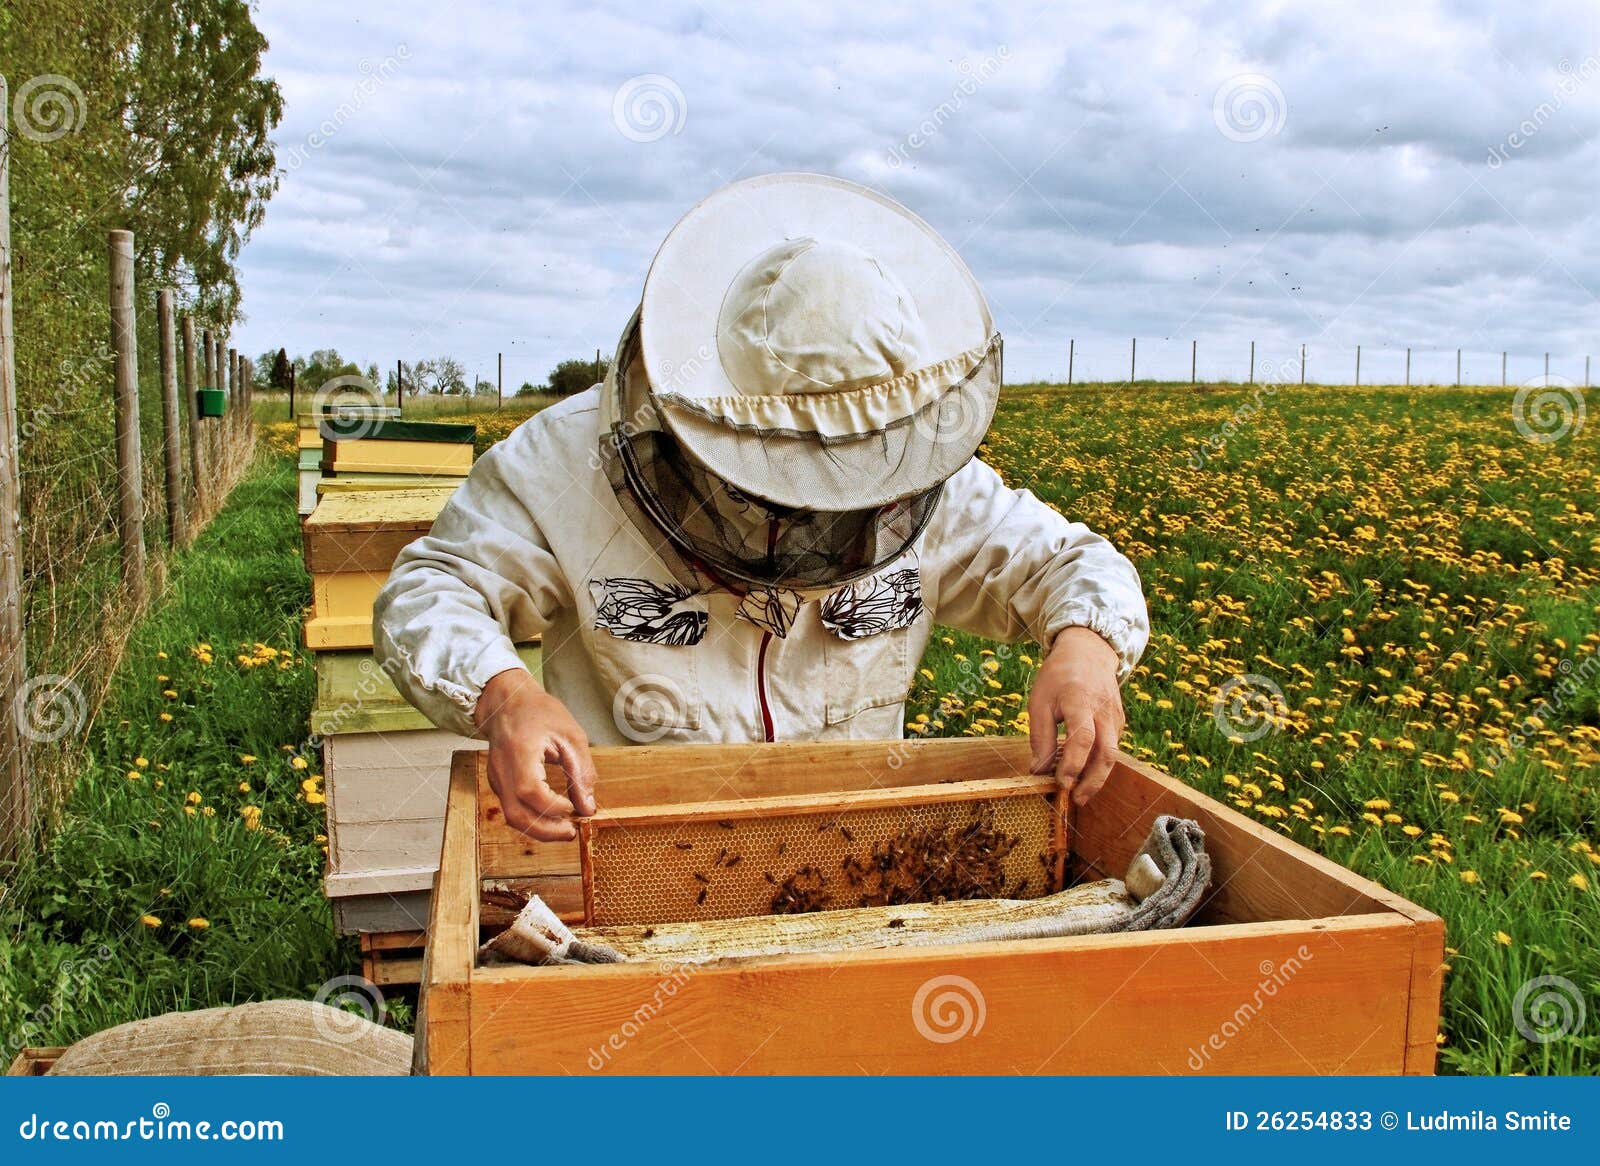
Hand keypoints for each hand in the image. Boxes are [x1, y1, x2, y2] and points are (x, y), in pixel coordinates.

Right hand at [474, 669, 597, 840]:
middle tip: (572, 832)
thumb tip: (588, 807)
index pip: (530, 790)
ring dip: (539, 829)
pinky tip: (552, 816)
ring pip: (512, 817)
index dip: (552, 806)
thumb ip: (582, 772)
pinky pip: (512, 809)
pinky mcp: (498, 784)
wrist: (508, 703)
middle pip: (517, 814)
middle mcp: (502, 770)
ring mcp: (496, 778)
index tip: (573, 807)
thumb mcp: (571, 735)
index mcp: (520, 752)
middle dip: (546, 831)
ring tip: (565, 828)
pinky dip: (532, 818)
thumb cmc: (539, 713)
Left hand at [1027, 626, 1125, 805]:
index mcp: (1080, 700)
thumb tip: (1038, 771)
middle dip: (1092, 780)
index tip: (1061, 783)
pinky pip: (1113, 747)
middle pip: (1106, 752)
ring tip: (1080, 793)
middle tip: (1076, 799)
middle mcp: (1103, 710)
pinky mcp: (1120, 722)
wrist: (1088, 652)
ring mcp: (1115, 716)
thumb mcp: (1039, 701)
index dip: (1072, 764)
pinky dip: (1100, 764)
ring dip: (1098, 777)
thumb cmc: (1059, 676)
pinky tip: (1085, 773)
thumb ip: (1040, 736)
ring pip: (1113, 754)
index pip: (1082, 738)